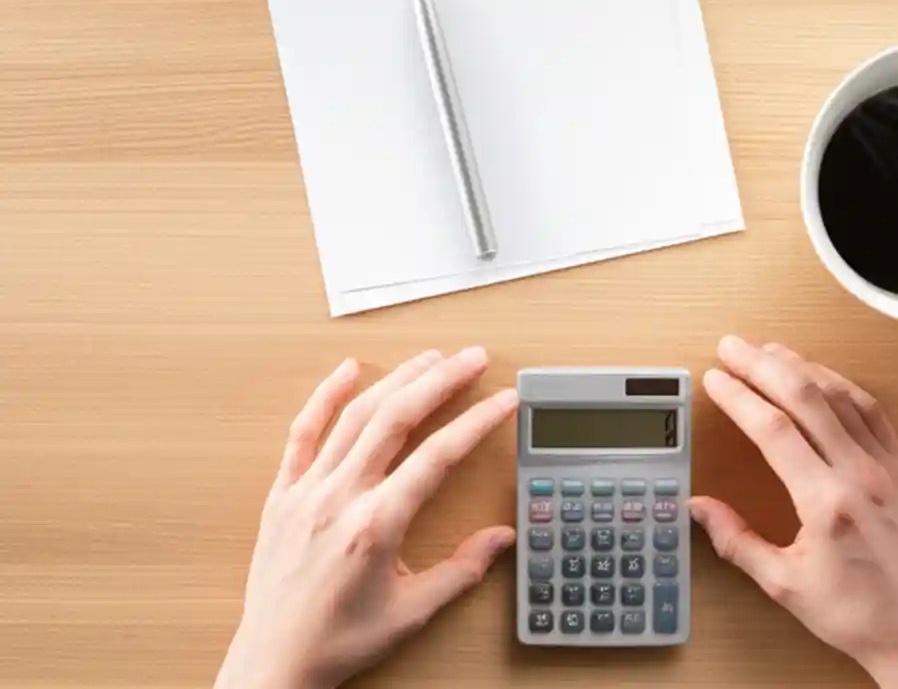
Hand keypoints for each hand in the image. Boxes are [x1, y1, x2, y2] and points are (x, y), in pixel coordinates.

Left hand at [215, 348, 517, 688]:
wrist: (274, 661)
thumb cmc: (339, 641)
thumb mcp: (412, 613)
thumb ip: (461, 570)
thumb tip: (501, 538)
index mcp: (375, 526)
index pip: (437, 456)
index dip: (476, 421)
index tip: (503, 399)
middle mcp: (339, 498)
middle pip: (397, 418)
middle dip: (441, 380)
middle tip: (473, 359)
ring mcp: (306, 490)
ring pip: (355, 416)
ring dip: (396, 379)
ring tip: (430, 358)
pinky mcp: (282, 494)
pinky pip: (303, 432)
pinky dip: (325, 396)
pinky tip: (348, 370)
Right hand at [690, 337, 897, 688]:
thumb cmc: (857, 616)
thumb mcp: (784, 584)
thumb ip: (736, 541)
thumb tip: (700, 507)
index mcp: (827, 504)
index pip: (773, 429)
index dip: (739, 396)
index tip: (716, 378)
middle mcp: (861, 477)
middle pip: (806, 398)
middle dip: (763, 364)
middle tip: (734, 346)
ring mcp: (890, 469)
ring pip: (842, 397)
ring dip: (803, 368)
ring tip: (771, 352)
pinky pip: (874, 414)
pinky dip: (844, 387)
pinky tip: (823, 379)